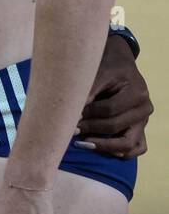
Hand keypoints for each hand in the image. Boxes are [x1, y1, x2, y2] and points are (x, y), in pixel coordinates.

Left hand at [75, 33, 151, 157]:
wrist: (118, 61)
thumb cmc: (107, 64)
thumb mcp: (98, 70)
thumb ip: (88, 89)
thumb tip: (74, 110)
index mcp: (137, 93)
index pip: (109, 110)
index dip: (88, 113)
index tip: (69, 115)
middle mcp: (144, 109)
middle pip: (115, 126)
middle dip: (90, 128)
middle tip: (70, 128)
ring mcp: (143, 121)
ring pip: (128, 144)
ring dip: (103, 146)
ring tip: (81, 143)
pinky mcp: (140, 128)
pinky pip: (136, 148)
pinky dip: (119, 152)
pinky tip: (98, 147)